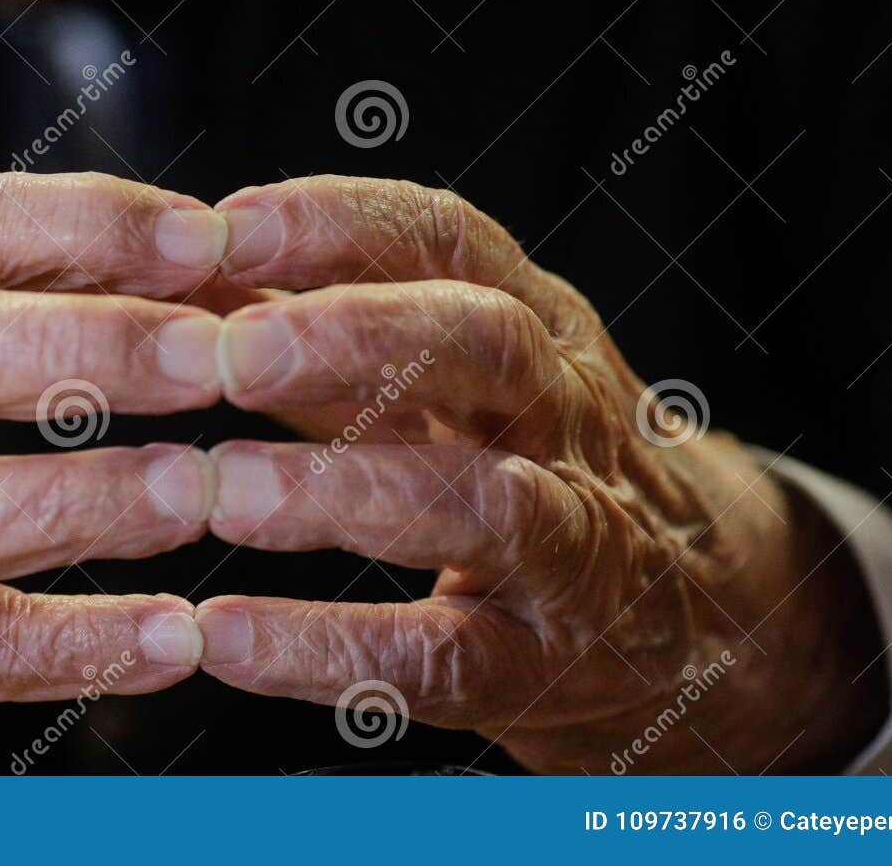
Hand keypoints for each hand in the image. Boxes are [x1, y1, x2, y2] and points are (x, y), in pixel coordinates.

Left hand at [193, 177, 888, 773]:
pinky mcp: (543, 668)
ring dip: (339, 491)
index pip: (449, 240)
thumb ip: (332, 332)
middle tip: (231, 352)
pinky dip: (325, 646)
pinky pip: (439, 657)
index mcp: (534, 328)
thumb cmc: (539, 469)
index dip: (338, 223)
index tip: (224, 227)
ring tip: (218, 491)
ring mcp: (571, 546)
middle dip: (358, 336)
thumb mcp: (459, 383)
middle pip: (487, 344)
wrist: (709, 619)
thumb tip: (181, 268)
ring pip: (480, 501)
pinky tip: (222, 637)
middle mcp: (564, 418)